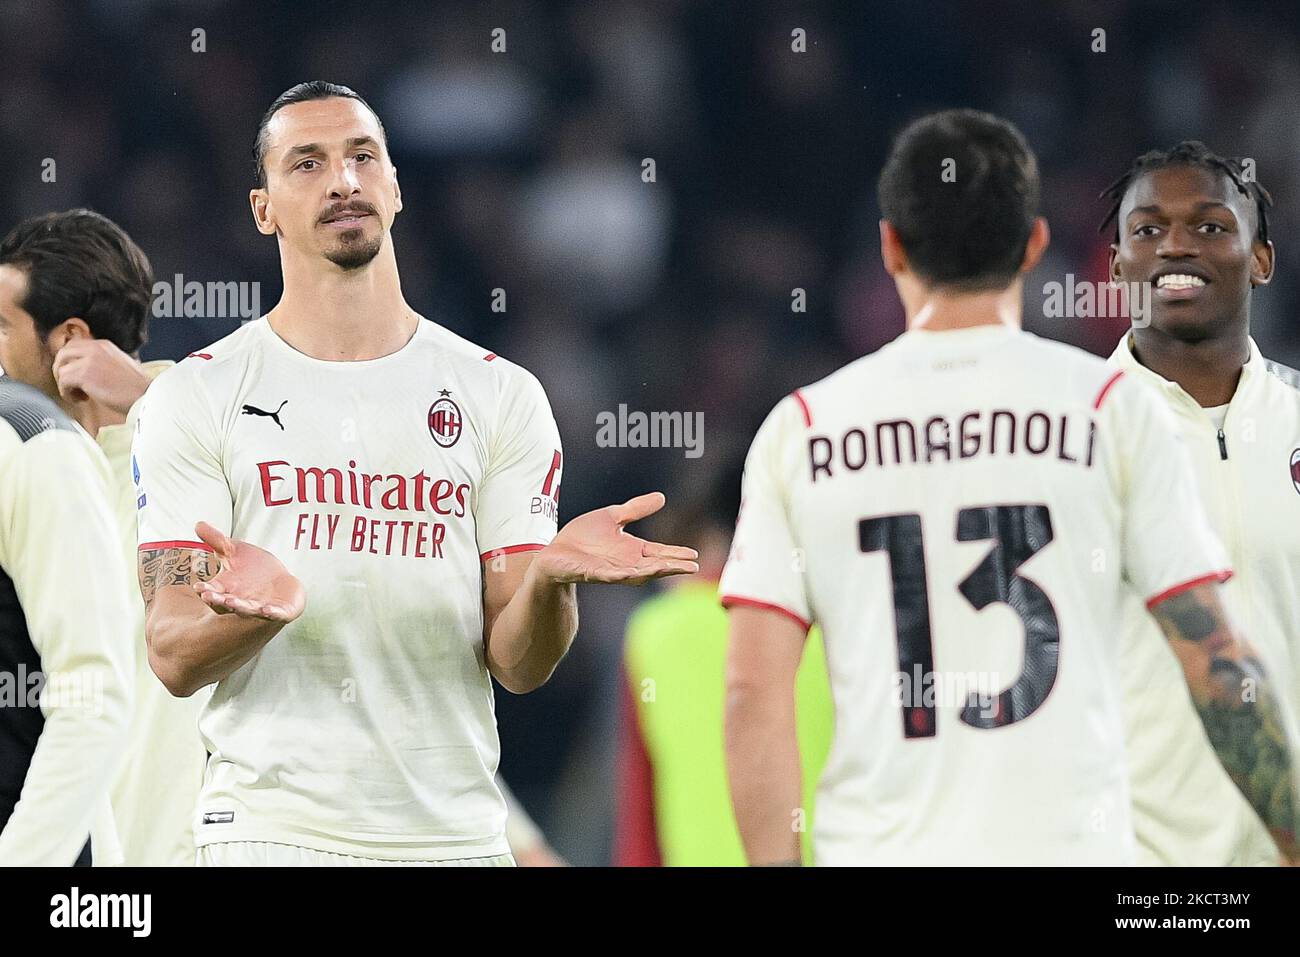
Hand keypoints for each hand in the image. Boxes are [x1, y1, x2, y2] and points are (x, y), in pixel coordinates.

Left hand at [52, 338, 150, 413]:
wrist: (145, 396)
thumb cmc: (137, 388)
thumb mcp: (121, 365)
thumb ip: (104, 361)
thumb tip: (89, 370)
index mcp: (103, 345)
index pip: (74, 346)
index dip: (69, 361)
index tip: (73, 374)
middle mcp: (95, 349)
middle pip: (62, 354)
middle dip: (61, 370)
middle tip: (70, 385)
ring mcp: (89, 361)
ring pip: (61, 369)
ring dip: (65, 385)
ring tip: (79, 395)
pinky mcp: (85, 375)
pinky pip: (63, 382)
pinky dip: (67, 394)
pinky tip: (81, 399)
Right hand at [192, 521, 305, 621]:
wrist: (282, 583)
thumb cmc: (254, 569)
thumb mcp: (235, 551)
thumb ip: (217, 540)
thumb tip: (198, 524)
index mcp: (227, 589)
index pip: (213, 591)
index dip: (205, 589)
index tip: (198, 586)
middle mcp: (240, 601)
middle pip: (225, 603)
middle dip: (217, 600)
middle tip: (207, 596)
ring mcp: (259, 608)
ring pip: (247, 610)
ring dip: (240, 607)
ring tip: (231, 602)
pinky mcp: (279, 611)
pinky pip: (275, 613)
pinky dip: (271, 612)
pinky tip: (267, 609)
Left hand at [534, 492, 698, 585]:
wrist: (554, 551)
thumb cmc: (582, 537)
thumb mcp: (613, 516)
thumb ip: (636, 509)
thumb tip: (661, 497)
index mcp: (632, 551)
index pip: (659, 553)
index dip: (676, 554)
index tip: (694, 555)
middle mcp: (625, 563)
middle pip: (655, 566)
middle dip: (673, 566)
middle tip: (693, 567)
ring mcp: (611, 571)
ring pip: (637, 574)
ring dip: (654, 572)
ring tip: (671, 568)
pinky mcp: (593, 574)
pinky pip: (610, 576)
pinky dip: (622, 575)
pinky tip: (634, 574)